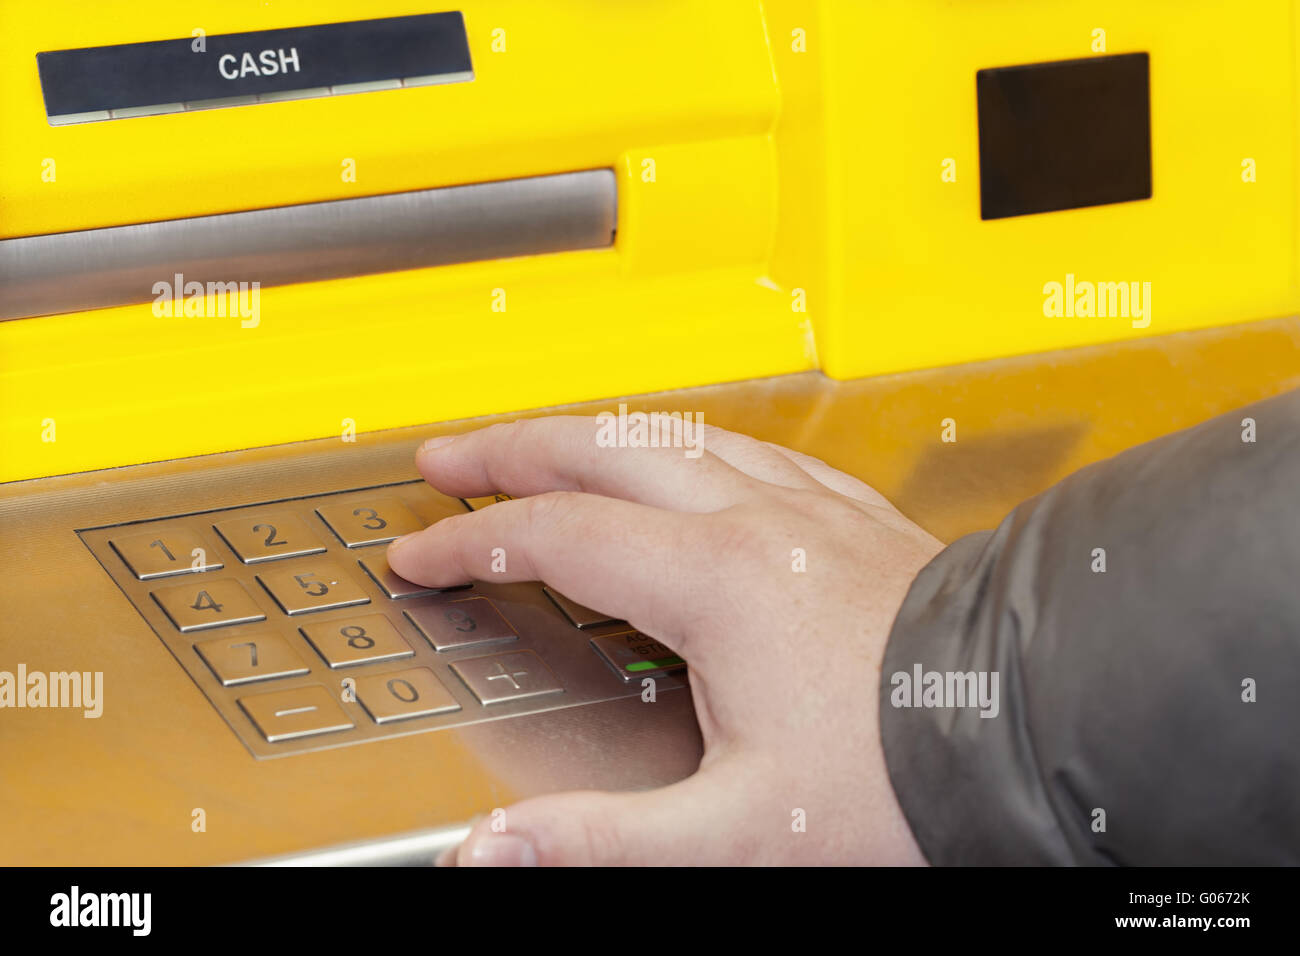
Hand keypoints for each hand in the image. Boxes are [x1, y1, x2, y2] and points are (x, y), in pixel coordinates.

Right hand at [386, 416, 941, 864]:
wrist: (1029, 732)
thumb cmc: (903, 776)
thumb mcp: (738, 831)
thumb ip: (602, 837)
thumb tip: (494, 850)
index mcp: (717, 583)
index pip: (555, 536)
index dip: (472, 541)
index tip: (420, 555)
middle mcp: (760, 523)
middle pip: (604, 451)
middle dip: (511, 447)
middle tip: (449, 455)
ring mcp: (811, 510)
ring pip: (677, 436)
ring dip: (595, 431)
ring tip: (545, 438)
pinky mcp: (854, 517)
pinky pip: (753, 449)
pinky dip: (688, 443)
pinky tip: (690, 455)